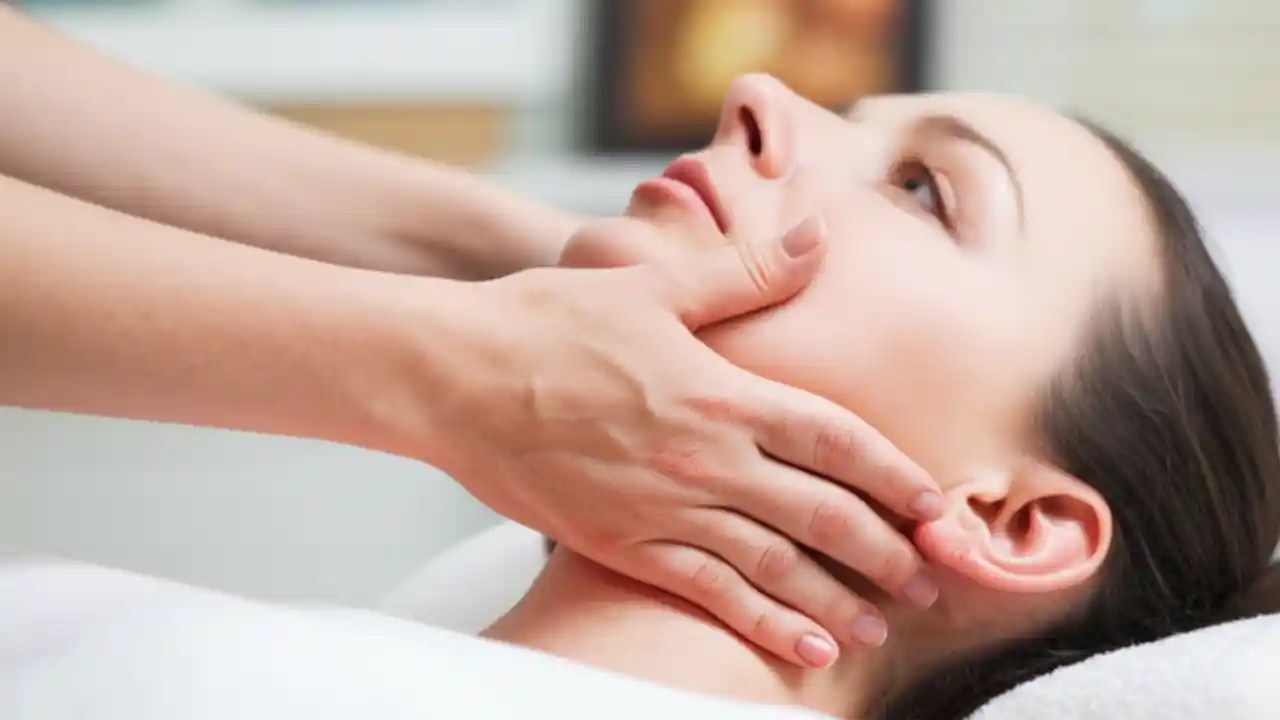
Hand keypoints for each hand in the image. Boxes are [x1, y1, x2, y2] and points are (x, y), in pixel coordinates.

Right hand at [430, 217, 943, 667]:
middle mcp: (703, 457)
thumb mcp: (649, 284)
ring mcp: (662, 507)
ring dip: (837, 598)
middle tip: (934, 581)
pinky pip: (708, 593)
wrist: (453, 376)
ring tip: (882, 624)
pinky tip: (805, 647)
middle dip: (885, 550)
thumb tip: (816, 234)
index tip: (940, 507)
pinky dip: (763, 624)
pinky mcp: (620, 543)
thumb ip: (741, 272)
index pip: (833, 440)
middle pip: (819, 513)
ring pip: (773, 565)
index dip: (894, 476)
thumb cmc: (547, 323)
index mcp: (719, 391)